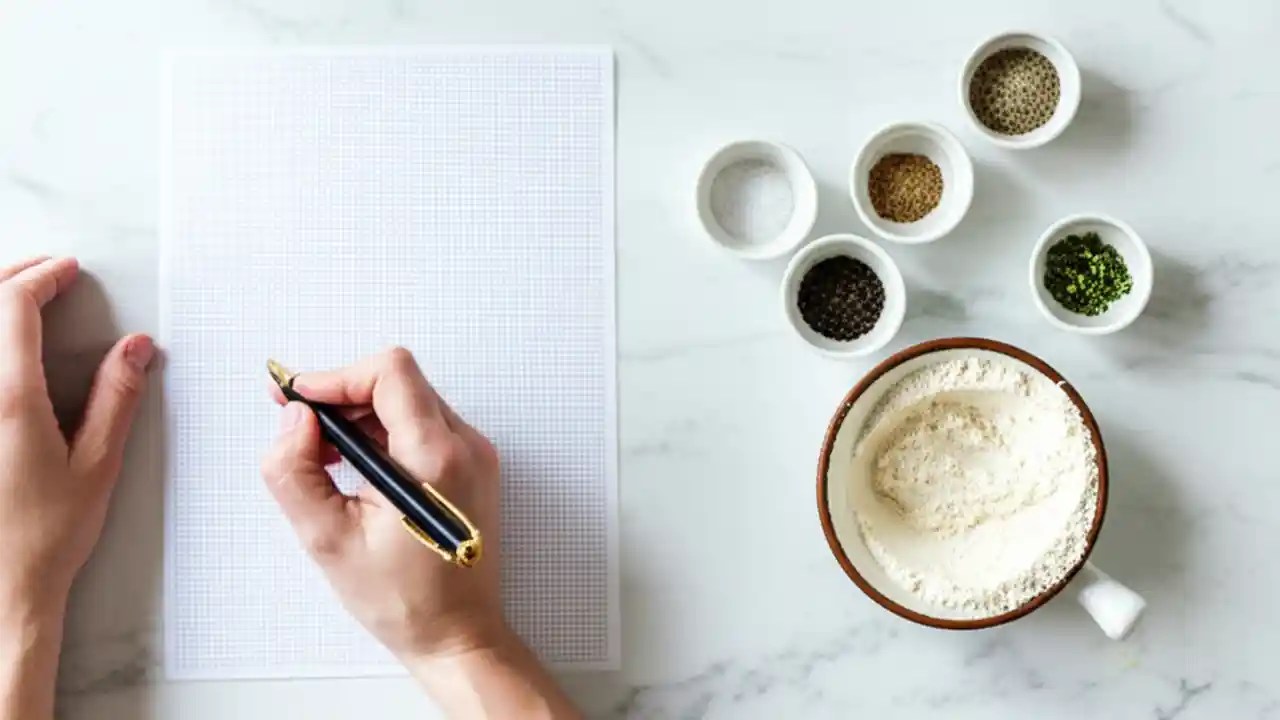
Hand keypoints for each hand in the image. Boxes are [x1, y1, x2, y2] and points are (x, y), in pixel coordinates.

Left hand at [0, 256, 152, 719]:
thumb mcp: (96, 465)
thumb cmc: (44, 537)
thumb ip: (116, 398)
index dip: (42, 278)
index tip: (68, 272)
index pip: (14, 308)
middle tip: (43, 272)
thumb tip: (135, 347)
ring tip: (18, 299)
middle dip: (11, 277)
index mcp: (9, 400)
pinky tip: (4, 349)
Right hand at [262, 349, 580, 718]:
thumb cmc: (403, 600)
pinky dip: (384, 433)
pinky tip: (355, 468)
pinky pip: (423, 425)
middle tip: (297, 427)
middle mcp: (465, 446)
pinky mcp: (472, 467)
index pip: (389, 372)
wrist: (458, 635)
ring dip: (361, 416)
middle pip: (398, 382)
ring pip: (409, 401)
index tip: (297, 399)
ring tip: (323, 457)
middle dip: (342, 396)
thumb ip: (296, 471)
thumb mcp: (327, 539)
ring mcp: (475, 455)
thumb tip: (294, 419)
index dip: (336, 377)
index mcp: (435, 457)